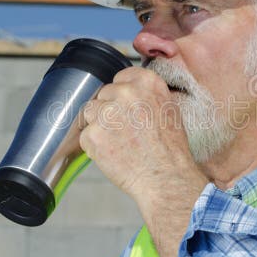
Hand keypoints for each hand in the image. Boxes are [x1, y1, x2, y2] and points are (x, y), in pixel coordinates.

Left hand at [79, 67, 208, 256]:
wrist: (166, 178)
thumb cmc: (171, 150)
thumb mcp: (169, 110)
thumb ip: (147, 96)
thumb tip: (129, 92)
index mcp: (147, 83)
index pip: (121, 78)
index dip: (122, 96)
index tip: (127, 110)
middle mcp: (125, 93)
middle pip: (104, 95)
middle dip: (110, 112)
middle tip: (124, 132)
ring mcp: (107, 113)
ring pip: (90, 113)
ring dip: (99, 127)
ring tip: (118, 144)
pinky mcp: (93, 134)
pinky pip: (85, 136)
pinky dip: (94, 147)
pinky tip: (113, 155)